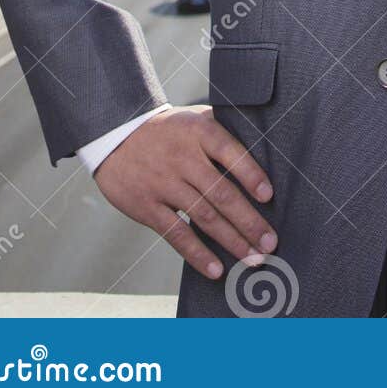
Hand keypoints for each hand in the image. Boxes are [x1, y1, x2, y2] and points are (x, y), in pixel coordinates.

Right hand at [93, 105, 276, 279]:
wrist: (116, 136)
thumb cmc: (168, 131)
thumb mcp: (194, 118)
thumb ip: (224, 130)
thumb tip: (264, 149)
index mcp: (199, 132)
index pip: (231, 153)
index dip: (251, 174)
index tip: (269, 196)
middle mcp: (183, 158)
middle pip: (221, 193)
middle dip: (249, 221)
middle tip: (270, 243)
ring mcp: (164, 184)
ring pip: (204, 216)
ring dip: (232, 241)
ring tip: (253, 258)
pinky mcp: (148, 207)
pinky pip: (177, 234)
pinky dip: (198, 254)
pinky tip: (216, 269)